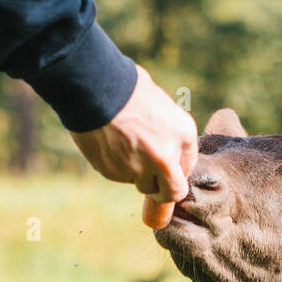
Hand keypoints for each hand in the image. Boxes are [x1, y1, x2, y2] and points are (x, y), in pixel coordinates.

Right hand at [69, 64, 197, 227]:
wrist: (93, 89)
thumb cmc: (128, 89)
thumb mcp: (162, 106)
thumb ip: (170, 135)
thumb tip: (170, 153)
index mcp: (183, 134)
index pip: (188, 167)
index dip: (177, 166)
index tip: (167, 162)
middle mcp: (167, 156)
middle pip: (172, 193)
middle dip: (165, 190)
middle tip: (155, 181)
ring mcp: (140, 168)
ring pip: (144, 186)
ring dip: (140, 176)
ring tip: (127, 150)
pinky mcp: (115, 173)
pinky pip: (120, 177)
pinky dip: (118, 167)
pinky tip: (110, 145)